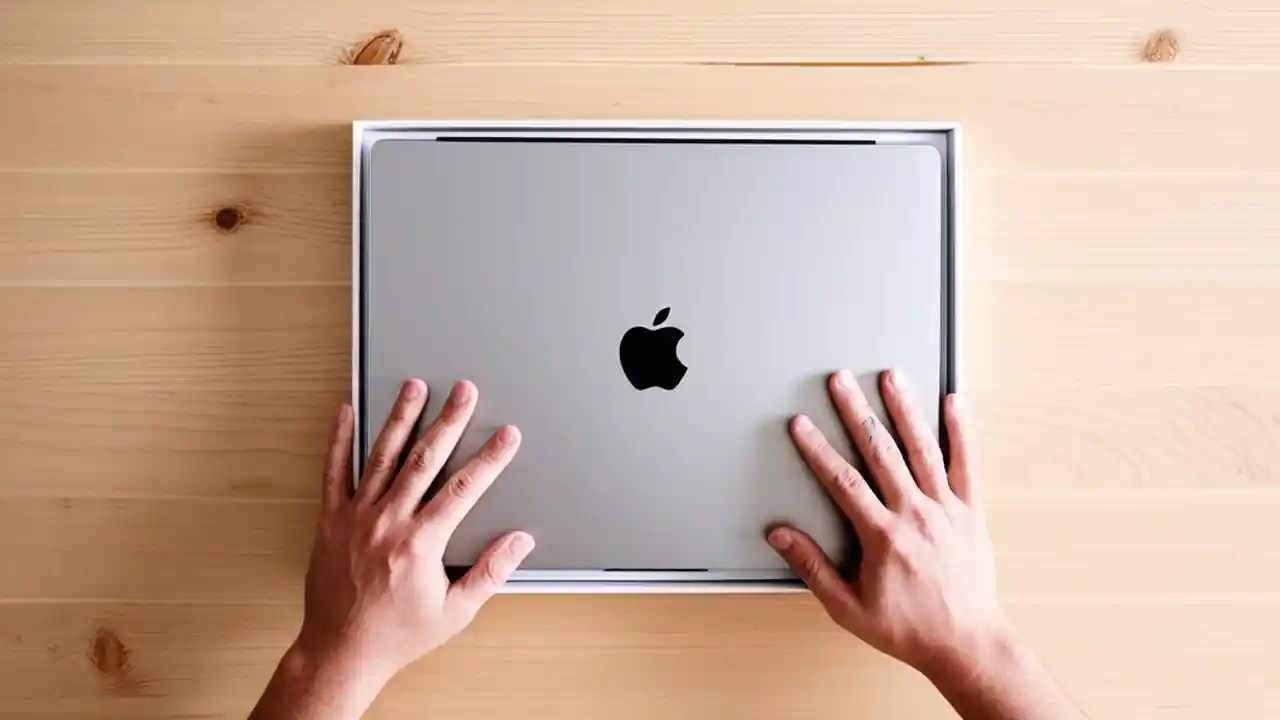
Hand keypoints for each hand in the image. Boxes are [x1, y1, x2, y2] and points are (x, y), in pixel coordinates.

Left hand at [251, 379, 532, 719]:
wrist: (341, 651)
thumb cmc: (396, 635)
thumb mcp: (455, 611)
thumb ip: (490, 572)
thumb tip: (518, 542)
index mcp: (420, 543)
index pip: (464, 488)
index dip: (489, 458)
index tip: (506, 436)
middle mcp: (387, 523)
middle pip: (425, 459)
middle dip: (449, 420)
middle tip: (464, 391)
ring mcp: (356, 517)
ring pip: (382, 456)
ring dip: (401, 418)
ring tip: (414, 387)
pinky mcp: (331, 520)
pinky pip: (334, 471)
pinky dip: (340, 440)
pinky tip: (346, 413)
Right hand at [767, 368, 1005, 675]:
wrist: (966, 643)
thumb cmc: (909, 629)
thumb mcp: (847, 606)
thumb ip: (812, 567)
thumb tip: (781, 537)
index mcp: (883, 537)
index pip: (842, 481)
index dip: (818, 449)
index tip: (801, 425)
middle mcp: (916, 515)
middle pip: (880, 451)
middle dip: (856, 411)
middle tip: (840, 380)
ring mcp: (947, 509)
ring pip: (922, 448)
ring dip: (904, 409)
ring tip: (891, 376)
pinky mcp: (971, 512)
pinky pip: (967, 463)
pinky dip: (962, 431)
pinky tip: (954, 404)